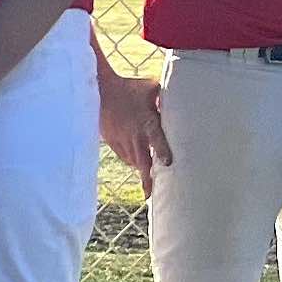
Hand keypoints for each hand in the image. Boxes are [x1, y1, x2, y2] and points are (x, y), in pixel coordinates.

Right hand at [100, 72, 170, 187]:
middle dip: (147, 179)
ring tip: (148, 176)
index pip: (156, 139)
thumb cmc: (129, 86)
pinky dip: (130, 158)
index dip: (162, 151)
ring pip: (132, 160)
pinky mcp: (111, 140)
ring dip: (140, 166)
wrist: (100, 88)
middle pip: (142, 161)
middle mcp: (134, 134)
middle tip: (151, 195)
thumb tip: (182, 101)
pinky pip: (123, 154)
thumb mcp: (151, 88)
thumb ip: (165, 99)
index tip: (168, 162)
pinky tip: (135, 157)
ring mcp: (121, 138)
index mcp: (147, 121)